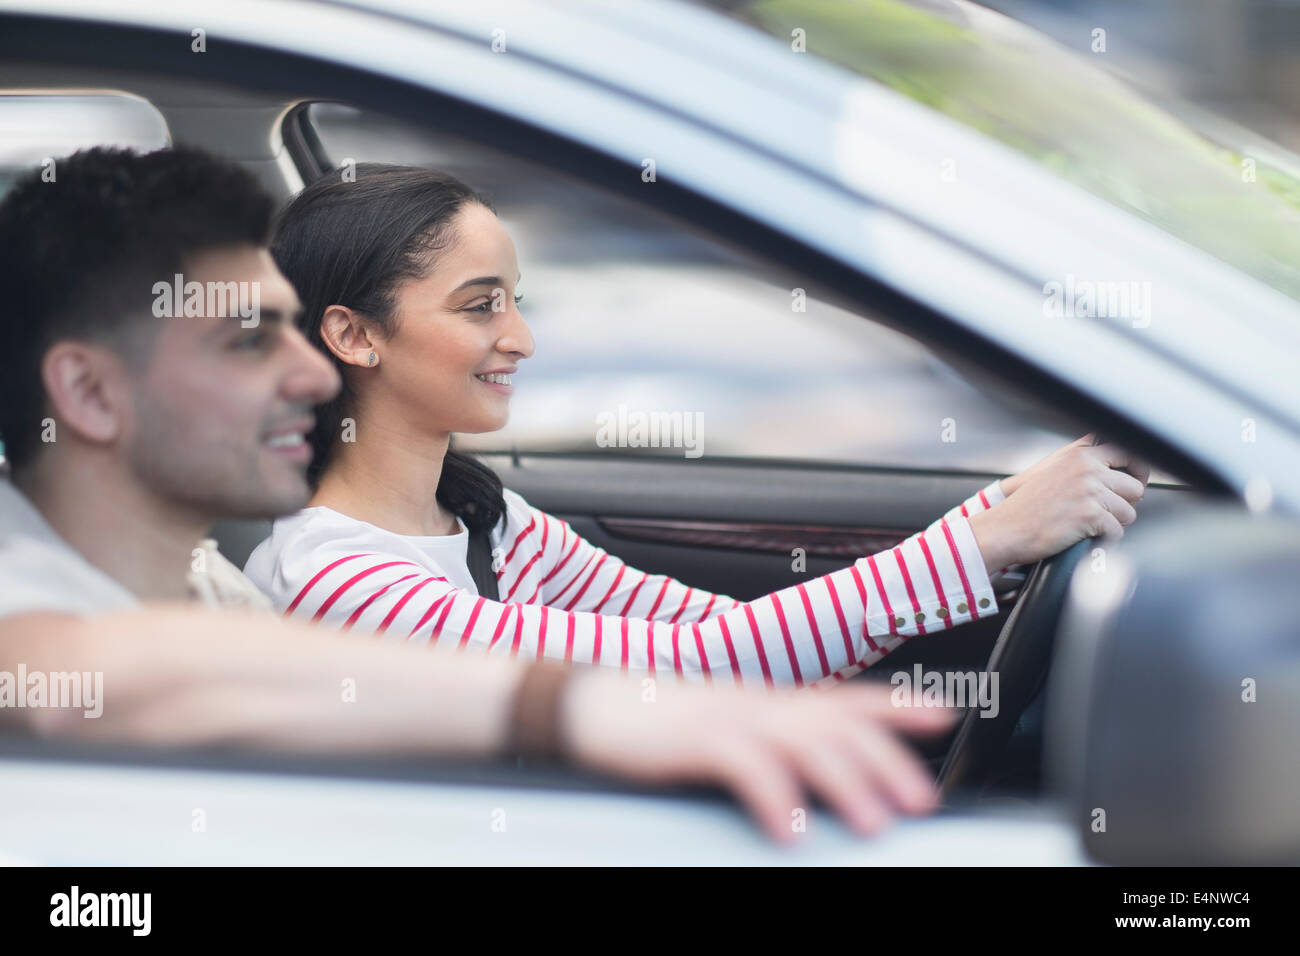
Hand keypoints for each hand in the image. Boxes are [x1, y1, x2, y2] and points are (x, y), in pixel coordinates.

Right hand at [561, 671, 957, 842]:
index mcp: (771, 701)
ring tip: (875, 823)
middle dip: (886, 761)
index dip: (897, 705)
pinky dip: (772, 795)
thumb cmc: (660, 727)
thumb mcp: (729, 731)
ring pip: (803, 741)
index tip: (943, 716)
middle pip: (837, 725)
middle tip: (920, 802)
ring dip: (845, 782)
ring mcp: (729, 715)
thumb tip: (818, 784)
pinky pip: (744, 764)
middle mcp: (760, 702)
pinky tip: (790, 828)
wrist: (592, 705)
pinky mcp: (694, 738)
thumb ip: (774, 749)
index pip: (846, 698)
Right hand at [970, 433, 1149, 569]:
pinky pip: (1117, 531)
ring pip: (1129, 512)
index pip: (1128, 453)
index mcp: (1080, 455)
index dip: (1137, 471)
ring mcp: (1090, 491)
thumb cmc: (1025, 506)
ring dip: (1114, 523)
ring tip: (1092, 526)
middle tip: (1109, 512)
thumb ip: (1082, 464)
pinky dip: (1105, 540)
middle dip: (1125, 503)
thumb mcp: (1052, 471)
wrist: (1006, 529)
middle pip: (1135, 486)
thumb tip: (1115, 472)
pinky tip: (1087, 537)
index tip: (1133, 483)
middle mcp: (1088, 469)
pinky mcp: (1091, 515)